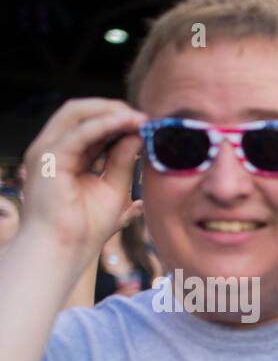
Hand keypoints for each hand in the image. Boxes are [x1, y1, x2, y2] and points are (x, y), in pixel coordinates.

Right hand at [18, 98, 145, 267]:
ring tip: (139, 118)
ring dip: (110, 112)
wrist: (65, 249)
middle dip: (114, 110)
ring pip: (77, 114)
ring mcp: (47, 150)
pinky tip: (126, 124)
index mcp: (68, 156)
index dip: (118, 120)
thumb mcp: (114, 188)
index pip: (91, 125)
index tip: (146, 124)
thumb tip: (138, 136)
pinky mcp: (48, 157)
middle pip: (81, 113)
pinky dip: (104, 125)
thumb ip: (123, 161)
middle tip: (144, 117)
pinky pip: (78, 132)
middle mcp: (54, 149)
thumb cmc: (87, 227)